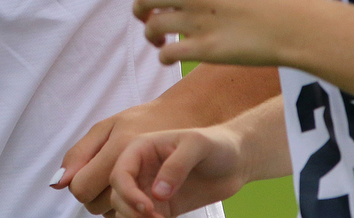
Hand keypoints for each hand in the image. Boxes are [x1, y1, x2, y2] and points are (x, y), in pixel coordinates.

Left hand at [56, 100, 179, 213]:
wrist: (193, 121)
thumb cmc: (146, 119)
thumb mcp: (110, 125)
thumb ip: (80, 153)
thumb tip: (58, 183)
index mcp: (120, 148)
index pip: (81, 188)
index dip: (81, 186)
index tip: (91, 179)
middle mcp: (137, 167)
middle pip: (94, 205)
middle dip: (96, 197)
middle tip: (106, 181)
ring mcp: (156, 187)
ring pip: (113, 214)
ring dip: (114, 206)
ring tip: (124, 185)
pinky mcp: (168, 201)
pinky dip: (130, 212)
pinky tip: (137, 195)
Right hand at [110, 126, 245, 217]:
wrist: (236, 160)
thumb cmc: (217, 144)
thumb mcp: (197, 145)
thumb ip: (177, 165)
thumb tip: (158, 194)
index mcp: (141, 148)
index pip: (119, 173)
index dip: (127, 192)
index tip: (148, 207)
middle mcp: (141, 169)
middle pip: (117, 195)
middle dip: (131, 211)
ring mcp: (149, 190)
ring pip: (125, 210)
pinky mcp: (161, 208)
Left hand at [133, 0, 304, 66]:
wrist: (296, 26)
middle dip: (138, 9)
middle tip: (145, 17)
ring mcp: (200, 22)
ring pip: (153, 27)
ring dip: (151, 34)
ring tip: (159, 38)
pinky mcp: (207, 51)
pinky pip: (168, 54)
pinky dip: (162, 56)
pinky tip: (169, 56)